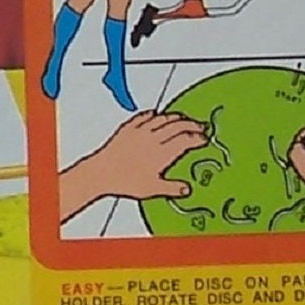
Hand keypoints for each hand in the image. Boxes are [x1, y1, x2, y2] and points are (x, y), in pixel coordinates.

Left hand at [58, 110, 207, 219]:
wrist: (101, 173)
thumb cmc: (124, 182)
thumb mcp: (152, 189)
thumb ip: (171, 188)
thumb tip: (185, 189)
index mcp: (162, 153)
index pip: (185, 140)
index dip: (197, 138)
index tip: (204, 138)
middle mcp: (153, 139)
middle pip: (178, 125)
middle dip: (192, 124)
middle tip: (200, 126)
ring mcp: (140, 131)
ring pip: (163, 118)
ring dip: (175, 117)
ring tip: (182, 119)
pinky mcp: (128, 128)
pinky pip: (144, 116)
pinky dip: (153, 114)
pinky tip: (155, 114)